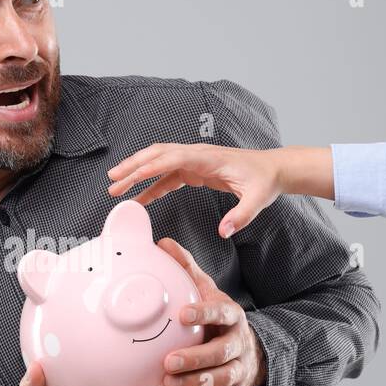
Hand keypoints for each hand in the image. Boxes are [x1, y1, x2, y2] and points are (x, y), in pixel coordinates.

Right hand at [106, 142, 334, 236]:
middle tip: (112, 181)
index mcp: (208, 158)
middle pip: (157, 154)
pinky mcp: (194, 169)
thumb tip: (224, 231)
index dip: (150, 166)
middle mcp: (197, 154)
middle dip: (133, 167)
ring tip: (115, 184)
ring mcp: (194, 160)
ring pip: (158, 160)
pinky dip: (151, 185)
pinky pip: (167, 174)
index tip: (131, 177)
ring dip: (136, 171)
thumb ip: (240, 216)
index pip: (173, 158)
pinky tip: (140, 198)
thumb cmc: (264, 182)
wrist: (273, 169)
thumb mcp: (256, 200)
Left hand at [155, 238, 266, 385]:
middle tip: (169, 361)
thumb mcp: (206, 291)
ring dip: (193, 384)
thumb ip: (186, 269)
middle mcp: (238, 342)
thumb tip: (163, 242)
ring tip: (167, 385)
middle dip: (197, 359)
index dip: (204, 313)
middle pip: (221, 353)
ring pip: (220, 380)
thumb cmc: (216, 318)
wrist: (247, 351)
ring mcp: (238, 369)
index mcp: (231, 315)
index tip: (182, 315)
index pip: (221, 312)